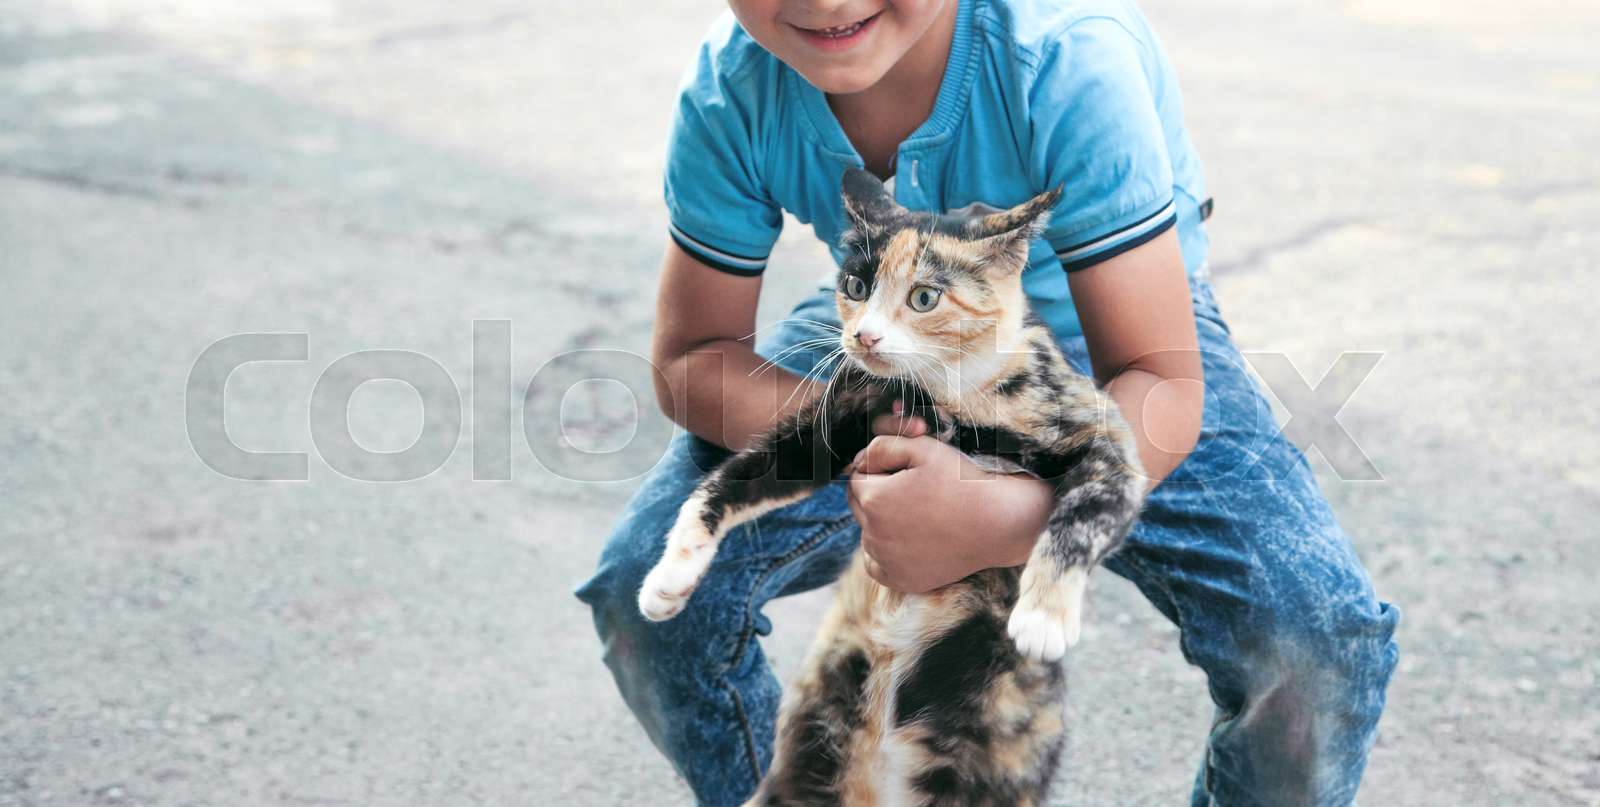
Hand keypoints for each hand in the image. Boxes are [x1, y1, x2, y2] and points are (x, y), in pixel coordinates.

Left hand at [846, 403, 1054, 593]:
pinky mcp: (901, 580)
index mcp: (874, 499)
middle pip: (857, 506)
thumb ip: (882, 447)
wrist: (998, 521)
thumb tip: (858, 460)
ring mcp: (887, 560)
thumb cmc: (962, 481)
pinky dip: (884, 553)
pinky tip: (907, 540)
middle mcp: (874, 534)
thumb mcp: (923, 448)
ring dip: (880, 522)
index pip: (857, 477)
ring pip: (867, 533)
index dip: (881, 469)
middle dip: (876, 494)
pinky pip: (875, 564)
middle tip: (914, 491)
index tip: (907, 472)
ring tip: (918, 514)